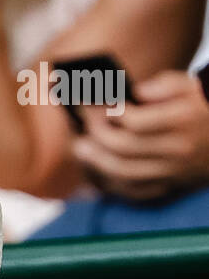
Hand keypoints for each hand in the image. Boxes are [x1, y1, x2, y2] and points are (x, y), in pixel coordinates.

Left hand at [73, 70, 208, 200]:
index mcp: (182, 120)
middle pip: (125, 148)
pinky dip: (112, 183)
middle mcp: (177, 149)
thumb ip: (161, 86)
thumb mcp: (190, 86)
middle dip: (98, 136)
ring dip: (97, 162)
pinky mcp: (169, 188)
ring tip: (81, 148)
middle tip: (83, 125)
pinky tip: (98, 171)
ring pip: (125, 173)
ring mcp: (172, 172)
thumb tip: (132, 94)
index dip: (113, 114)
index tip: (102, 105)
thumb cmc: (202, 108)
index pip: (136, 122)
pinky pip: (134, 192)